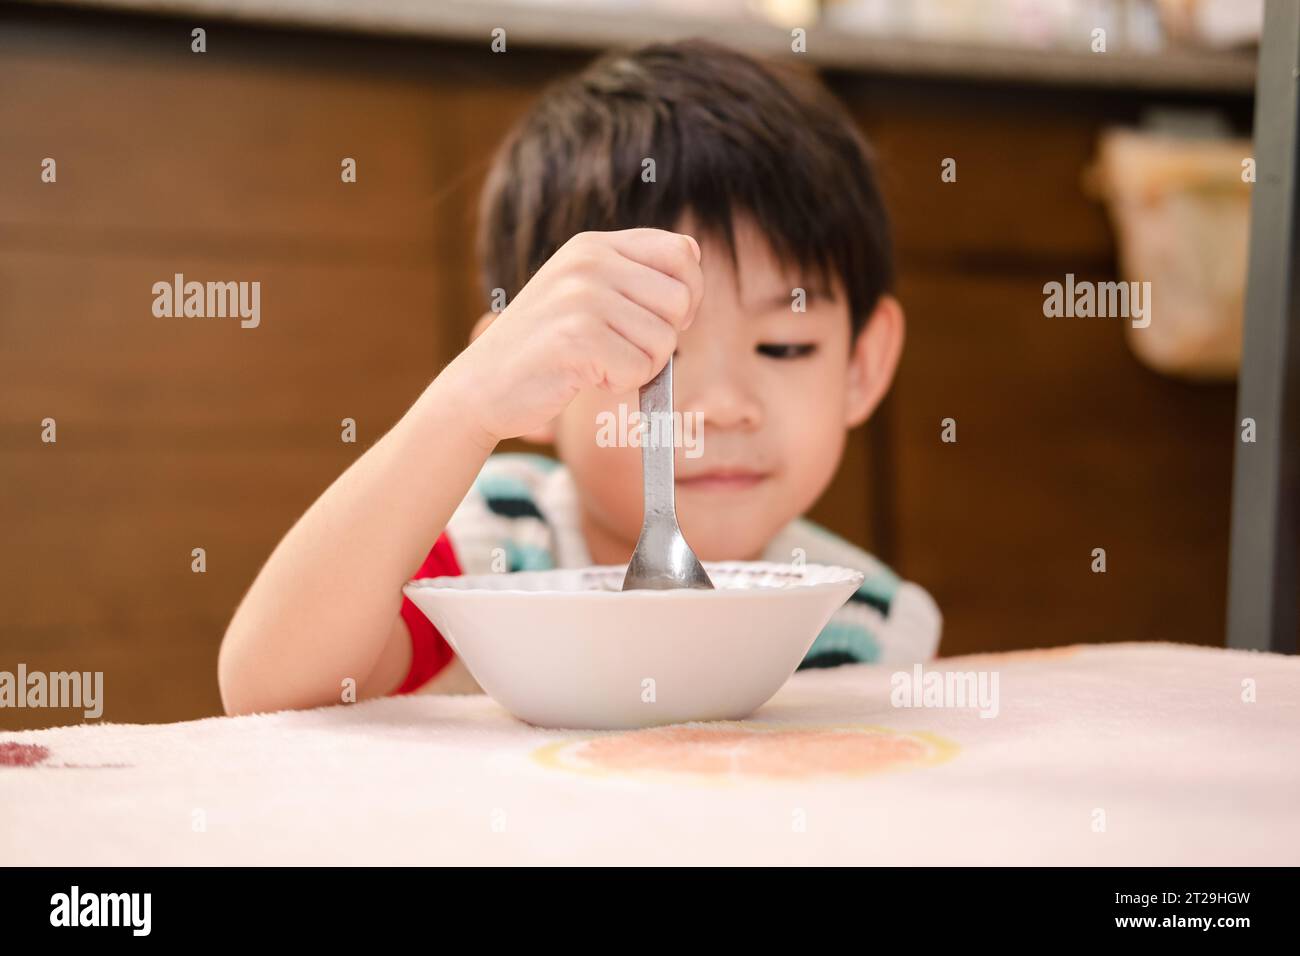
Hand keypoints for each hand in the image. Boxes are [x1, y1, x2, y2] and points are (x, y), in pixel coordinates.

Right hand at [447, 228, 702, 443]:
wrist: (482, 386)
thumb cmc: (543, 348)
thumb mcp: (584, 293)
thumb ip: (634, 273)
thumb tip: (694, 252)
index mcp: (593, 245)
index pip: (682, 252)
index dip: (688, 293)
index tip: (661, 319)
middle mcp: (589, 262)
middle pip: (680, 301)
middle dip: (661, 338)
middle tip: (620, 349)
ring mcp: (582, 297)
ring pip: (664, 341)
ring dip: (639, 366)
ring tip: (596, 363)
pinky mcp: (577, 338)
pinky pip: (638, 370)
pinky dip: (618, 384)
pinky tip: (584, 376)